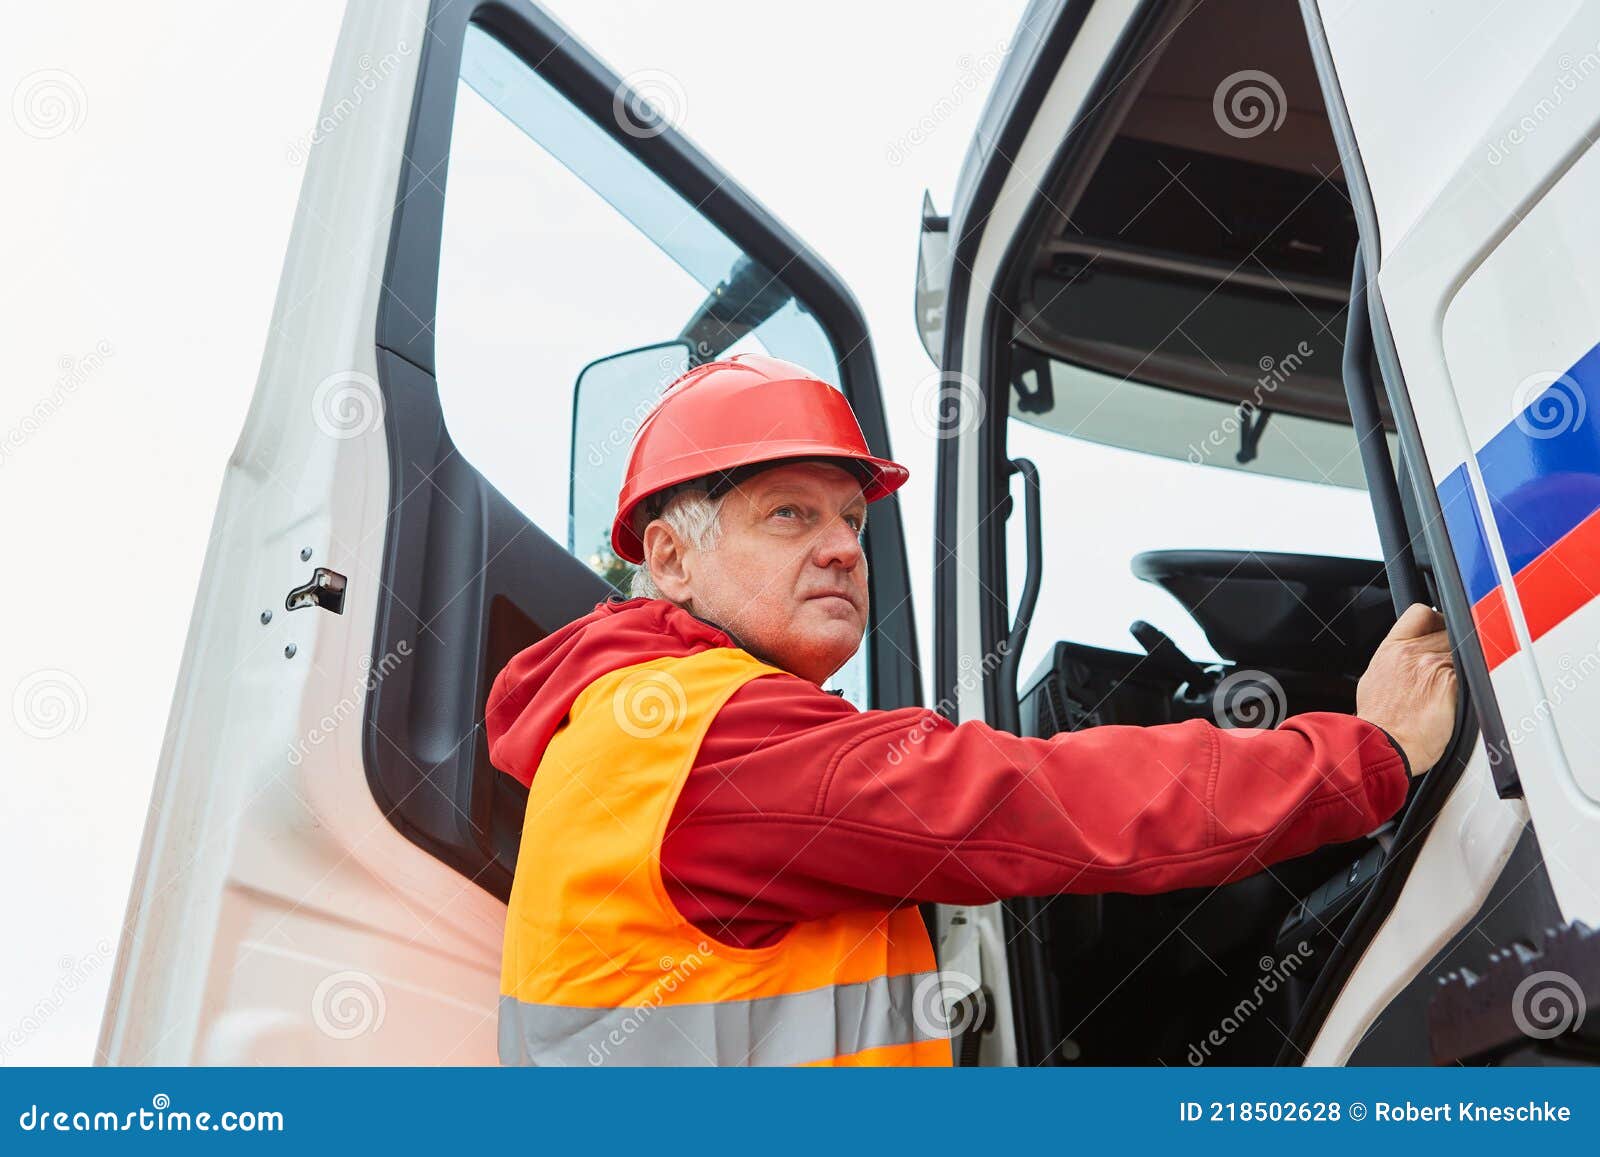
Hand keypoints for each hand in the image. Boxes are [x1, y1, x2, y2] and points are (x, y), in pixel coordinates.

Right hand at [1356, 603, 1457, 775]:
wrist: (1381, 744)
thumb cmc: (1378, 723)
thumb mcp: (1374, 680)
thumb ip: (1394, 662)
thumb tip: (1404, 661)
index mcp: (1392, 649)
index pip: (1420, 612)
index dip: (1435, 618)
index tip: (1439, 629)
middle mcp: (1413, 652)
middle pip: (1449, 628)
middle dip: (1452, 645)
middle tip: (1450, 666)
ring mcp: (1434, 666)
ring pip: (1464, 650)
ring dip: (1464, 665)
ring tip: (1456, 686)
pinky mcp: (1453, 684)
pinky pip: (1473, 672)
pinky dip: (1474, 682)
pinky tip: (1465, 696)